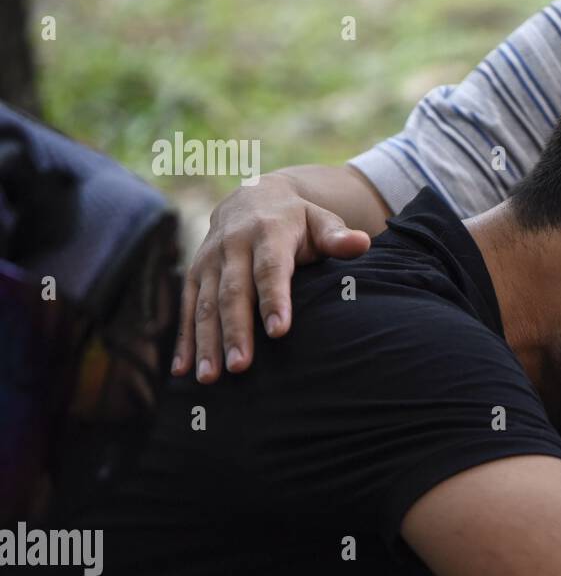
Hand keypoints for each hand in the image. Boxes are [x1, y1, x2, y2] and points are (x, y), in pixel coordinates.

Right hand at [172, 173, 369, 382]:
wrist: (251, 197)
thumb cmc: (297, 220)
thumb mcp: (320, 221)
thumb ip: (338, 237)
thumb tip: (362, 242)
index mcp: (268, 234)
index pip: (270, 269)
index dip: (274, 299)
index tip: (279, 331)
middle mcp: (233, 246)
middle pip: (233, 293)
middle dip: (235, 331)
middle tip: (240, 366)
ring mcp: (209, 261)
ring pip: (205, 305)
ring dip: (206, 342)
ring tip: (209, 378)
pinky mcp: (195, 274)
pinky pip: (187, 308)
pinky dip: (185, 340)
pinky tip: (183, 370)